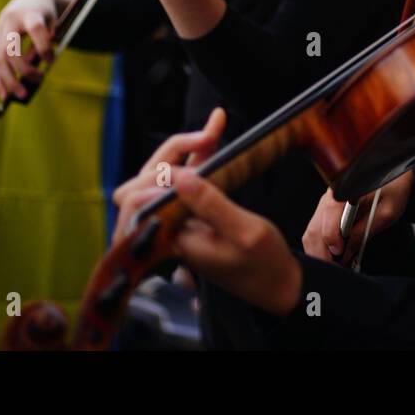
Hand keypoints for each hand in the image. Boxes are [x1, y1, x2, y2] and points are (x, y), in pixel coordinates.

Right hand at [0, 0, 69, 100]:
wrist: (30, 0)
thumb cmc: (48, 14)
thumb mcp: (55, 22)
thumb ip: (49, 40)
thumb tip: (37, 64)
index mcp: (30, 12)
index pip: (36, 28)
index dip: (44, 46)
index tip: (53, 61)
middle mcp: (10, 21)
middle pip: (11, 48)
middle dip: (23, 68)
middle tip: (39, 80)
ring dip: (9, 80)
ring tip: (22, 96)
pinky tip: (5, 96)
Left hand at [113, 108, 301, 316]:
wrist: (275, 284)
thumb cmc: (263, 262)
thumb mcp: (244, 231)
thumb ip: (210, 204)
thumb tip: (178, 176)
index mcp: (172, 238)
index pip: (138, 199)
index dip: (162, 169)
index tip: (202, 146)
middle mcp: (168, 231)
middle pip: (140, 185)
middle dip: (169, 153)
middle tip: (207, 137)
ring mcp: (177, 223)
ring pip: (159, 180)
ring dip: (180, 152)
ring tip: (213, 130)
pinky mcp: (190, 217)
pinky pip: (180, 184)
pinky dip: (193, 159)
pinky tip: (213, 139)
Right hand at [301, 171, 413, 264]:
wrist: (394, 175)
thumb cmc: (394, 189)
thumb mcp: (387, 212)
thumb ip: (365, 230)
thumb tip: (346, 252)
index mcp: (345, 188)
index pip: (330, 214)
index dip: (332, 238)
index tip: (340, 255)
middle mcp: (330, 196)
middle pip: (315, 229)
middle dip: (322, 254)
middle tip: (336, 271)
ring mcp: (325, 204)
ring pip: (311, 233)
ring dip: (319, 253)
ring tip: (335, 268)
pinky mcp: (325, 212)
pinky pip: (316, 233)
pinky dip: (321, 248)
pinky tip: (333, 259)